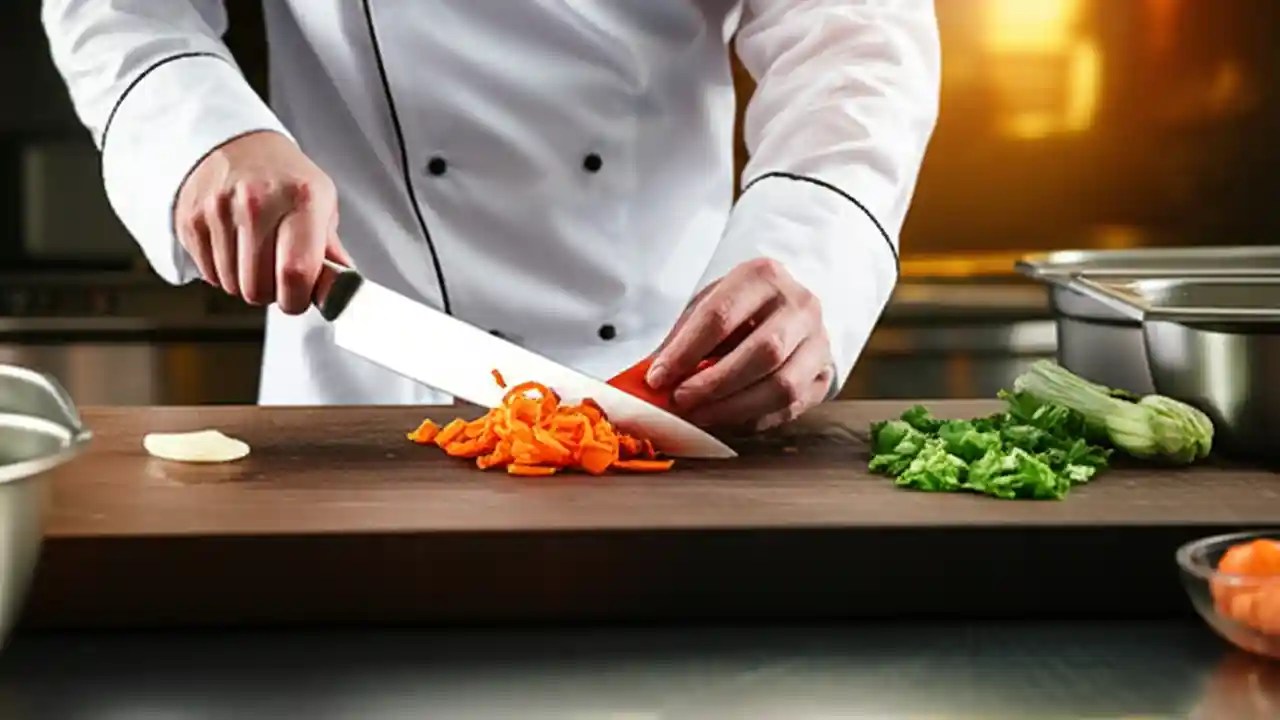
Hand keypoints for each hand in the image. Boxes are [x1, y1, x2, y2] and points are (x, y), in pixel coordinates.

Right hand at [174, 130, 351, 313]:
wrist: (237, 144)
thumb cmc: (286, 178)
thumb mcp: (322, 202)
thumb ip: (332, 251)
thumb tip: (341, 292)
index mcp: (301, 199)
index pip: (295, 273)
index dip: (297, 299)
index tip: (300, 297)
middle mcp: (256, 202)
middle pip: (259, 288)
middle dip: (272, 293)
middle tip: (278, 272)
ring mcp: (218, 210)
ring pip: (232, 286)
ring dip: (247, 282)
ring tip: (256, 254)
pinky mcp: (190, 220)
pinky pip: (210, 275)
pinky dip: (224, 273)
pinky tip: (234, 248)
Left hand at [648, 258, 834, 430]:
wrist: (788, 306)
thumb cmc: (739, 307)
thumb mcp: (708, 305)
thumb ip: (683, 340)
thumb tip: (651, 381)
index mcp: (764, 276)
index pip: (721, 317)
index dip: (686, 352)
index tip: (658, 378)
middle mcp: (800, 305)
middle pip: (762, 352)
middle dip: (714, 383)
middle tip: (680, 400)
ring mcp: (819, 341)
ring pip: (782, 386)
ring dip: (734, 407)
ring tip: (700, 415)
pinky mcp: (824, 373)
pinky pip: (792, 407)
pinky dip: (754, 419)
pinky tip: (727, 419)